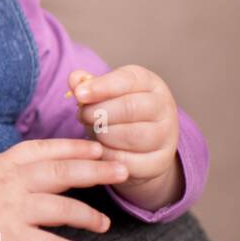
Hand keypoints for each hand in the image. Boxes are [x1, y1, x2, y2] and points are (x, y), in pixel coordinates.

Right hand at [0, 138, 121, 240]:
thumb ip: (5, 168)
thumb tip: (30, 166)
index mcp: (3, 164)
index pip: (46, 150)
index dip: (75, 149)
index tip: (98, 149)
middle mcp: (13, 183)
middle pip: (64, 173)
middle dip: (97, 171)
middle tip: (122, 171)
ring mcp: (14, 211)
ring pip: (65, 210)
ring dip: (90, 217)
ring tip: (104, 223)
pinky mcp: (13, 240)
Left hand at [69, 65, 182, 210]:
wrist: (146, 143)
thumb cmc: (119, 111)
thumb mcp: (106, 93)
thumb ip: (88, 85)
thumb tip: (74, 79)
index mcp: (149, 83)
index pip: (127, 80)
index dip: (101, 87)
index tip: (79, 94)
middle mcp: (163, 107)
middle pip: (130, 108)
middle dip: (98, 112)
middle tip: (82, 116)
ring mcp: (165, 136)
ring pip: (131, 136)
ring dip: (103, 134)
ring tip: (92, 131)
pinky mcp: (159, 161)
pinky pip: (128, 160)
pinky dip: (108, 156)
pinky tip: (99, 150)